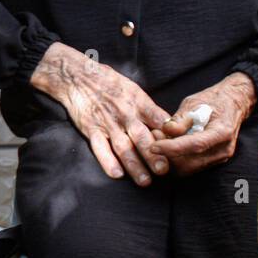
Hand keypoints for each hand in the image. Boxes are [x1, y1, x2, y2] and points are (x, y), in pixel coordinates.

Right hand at [30, 41, 170, 184]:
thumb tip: (167, 124)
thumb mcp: (133, 89)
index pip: (159, 120)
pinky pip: (100, 148)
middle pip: (142, 138)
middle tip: (164, 170)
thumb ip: (148, 108)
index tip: (180, 148)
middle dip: (154, 156)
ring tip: (145, 181)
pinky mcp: (91, 128)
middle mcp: (125, 114)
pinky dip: (107, 161)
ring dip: (135, 166)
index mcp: (138, 102)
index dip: (170, 135)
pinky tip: (116, 174)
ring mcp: (107, 123)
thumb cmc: (108, 82)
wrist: (77, 76)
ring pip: (123, 147)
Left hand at [148, 73, 255, 176]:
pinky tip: (170, 144)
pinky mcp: (213, 161)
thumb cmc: (212, 101)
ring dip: (170, 159)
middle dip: (167, 155)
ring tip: (160, 139)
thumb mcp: (194, 103)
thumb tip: (167, 131)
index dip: (172, 148)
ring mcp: (219, 157)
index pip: (195, 145)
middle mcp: (223, 149)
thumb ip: (180, 118)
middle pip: (189, 163)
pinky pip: (191, 166)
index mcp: (222, 132)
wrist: (232, 105)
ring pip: (188, 168)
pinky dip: (177, 159)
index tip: (153, 146)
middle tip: (154, 137)